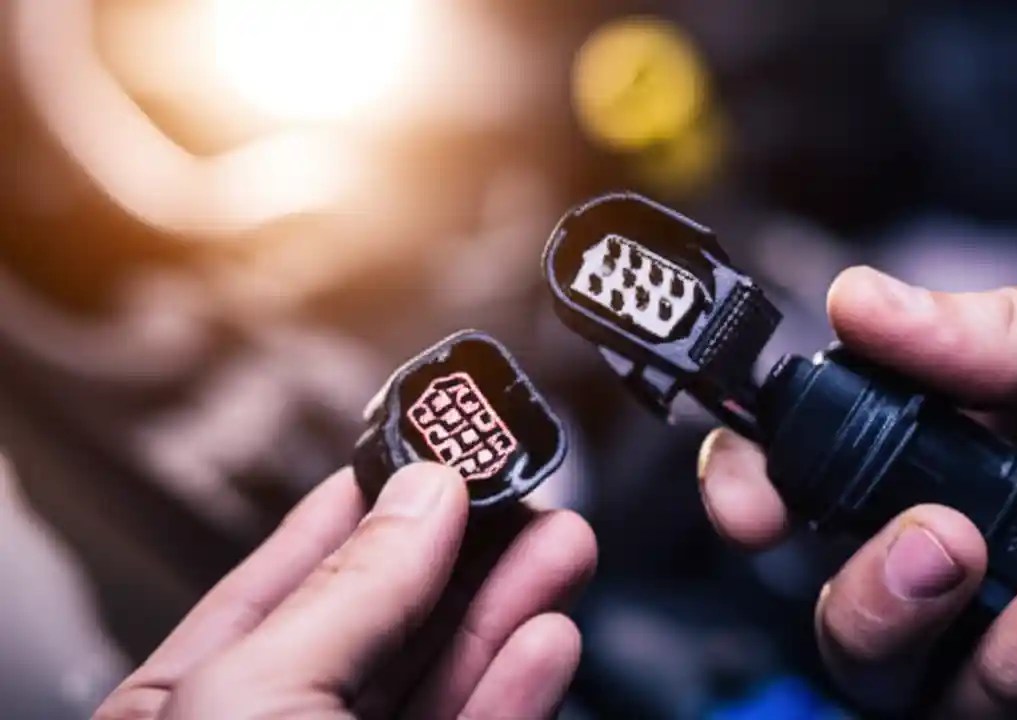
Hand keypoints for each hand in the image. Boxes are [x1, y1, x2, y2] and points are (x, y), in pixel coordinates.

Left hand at [95, 464, 595, 718]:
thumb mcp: (262, 702)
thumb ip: (350, 591)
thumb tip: (420, 492)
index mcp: (194, 708)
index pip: (286, 575)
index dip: (365, 502)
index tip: (435, 449)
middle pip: (383, 621)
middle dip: (462, 549)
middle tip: (524, 490)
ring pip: (442, 681)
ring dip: (508, 608)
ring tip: (563, 543)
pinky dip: (519, 689)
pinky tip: (547, 639)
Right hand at [698, 239, 1016, 716]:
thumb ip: (998, 335)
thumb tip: (854, 303)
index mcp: (992, 416)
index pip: (836, 452)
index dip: (770, 476)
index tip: (751, 498)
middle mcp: (1000, 517)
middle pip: (846, 579)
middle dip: (856, 577)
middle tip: (928, 540)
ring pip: (904, 667)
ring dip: (930, 629)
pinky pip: (1004, 708)